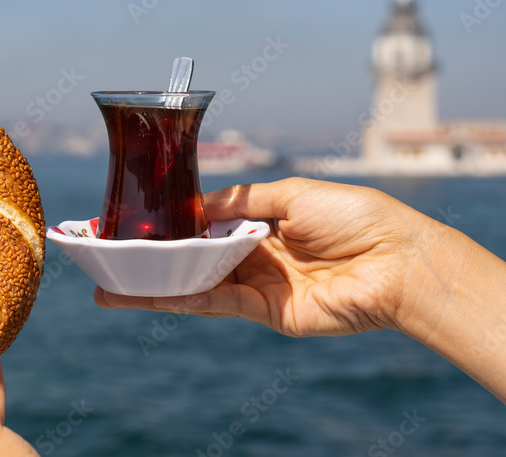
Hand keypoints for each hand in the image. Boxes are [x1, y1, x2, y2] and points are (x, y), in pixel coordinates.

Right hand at [95, 177, 505, 428]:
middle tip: (105, 254)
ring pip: (195, 283)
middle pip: (193, 256)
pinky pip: (215, 303)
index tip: (134, 219)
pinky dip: (180, 298)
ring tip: (108, 282)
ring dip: (152, 284)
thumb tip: (195, 205)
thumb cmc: (357, 217)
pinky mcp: (268, 312)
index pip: (206, 223)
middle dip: (151, 256)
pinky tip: (146, 293)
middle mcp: (257, 254)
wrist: (400, 262)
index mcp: (265, 221)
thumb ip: (242, 201)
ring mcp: (260, 285)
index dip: (170, 223)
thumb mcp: (293, 194)